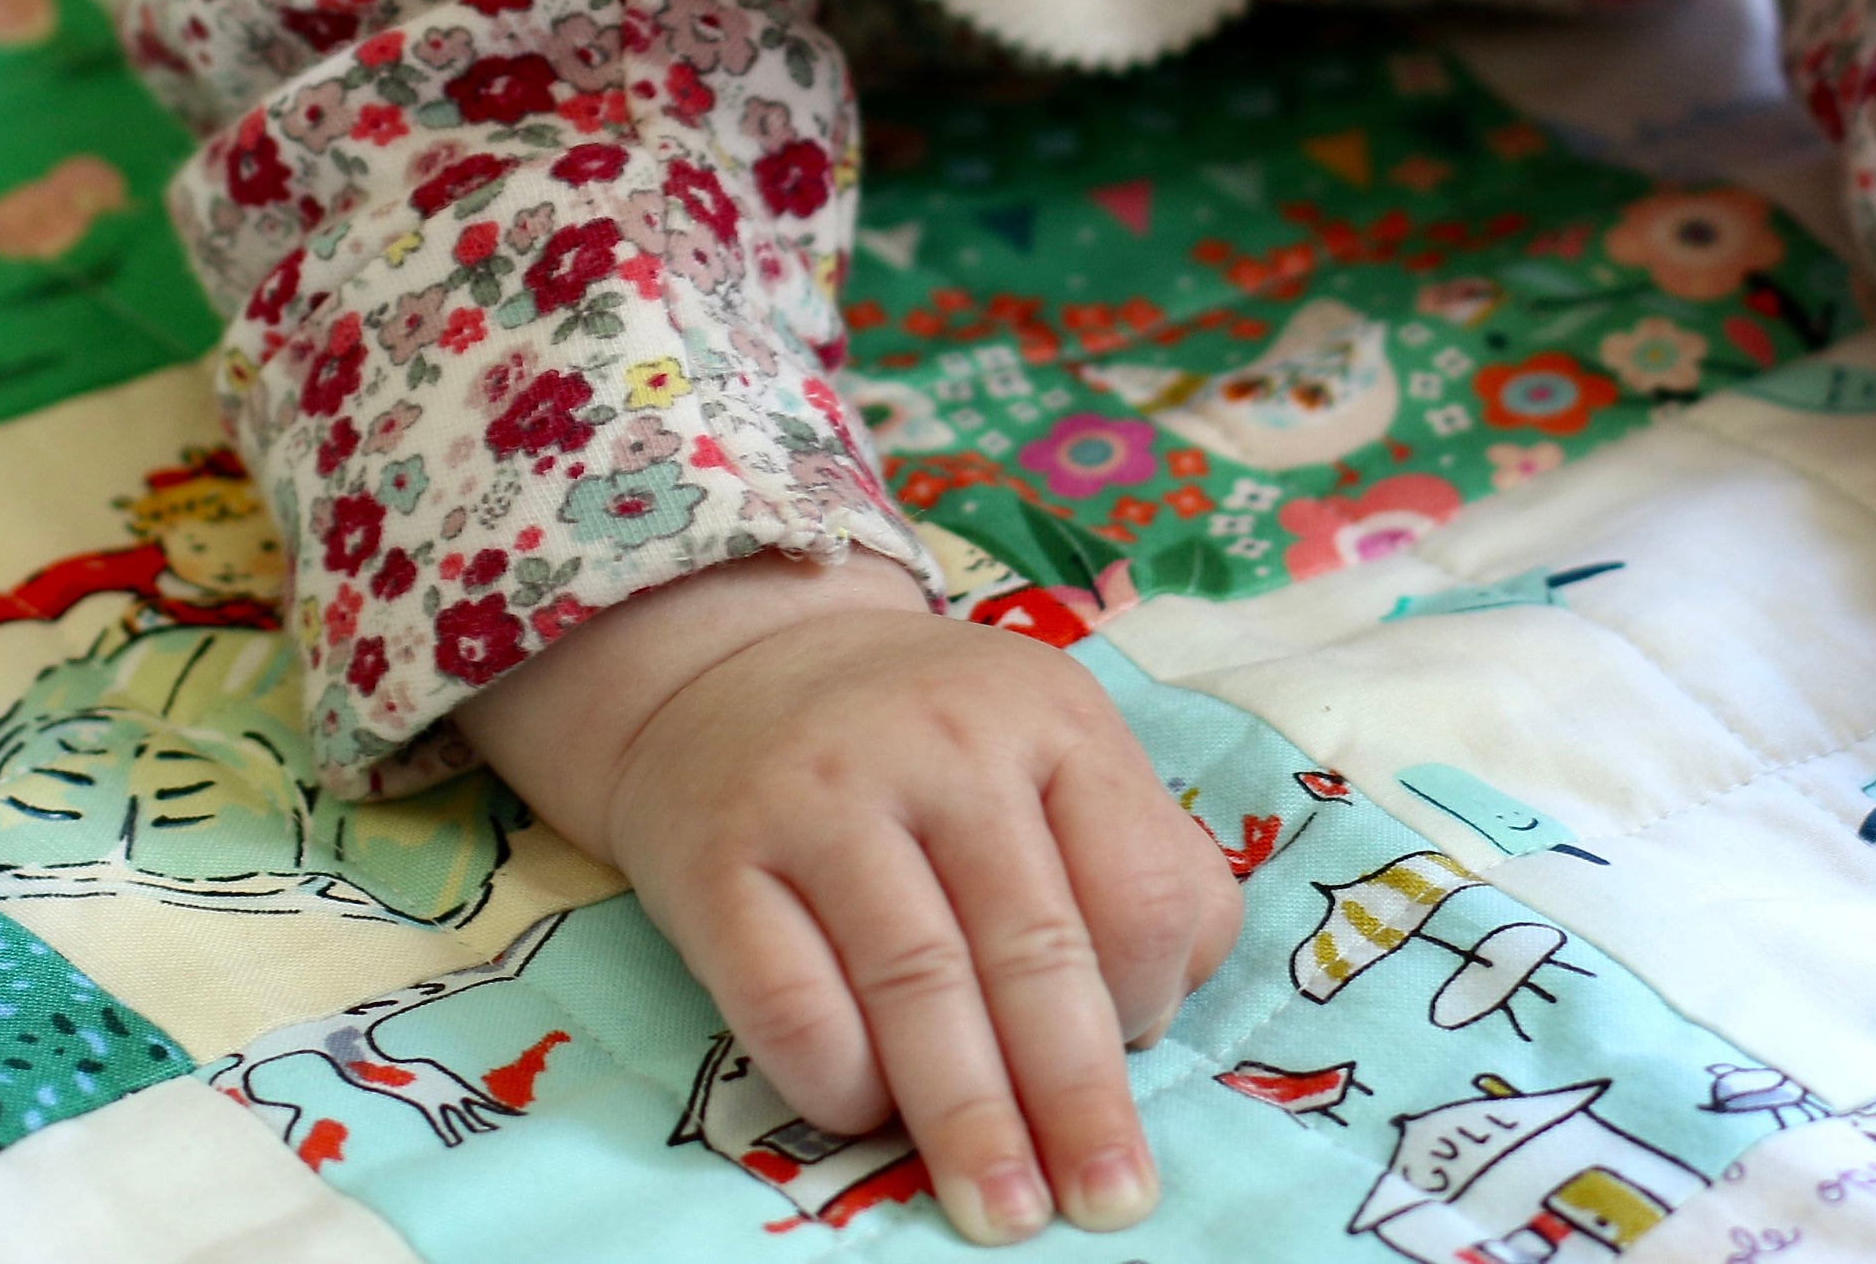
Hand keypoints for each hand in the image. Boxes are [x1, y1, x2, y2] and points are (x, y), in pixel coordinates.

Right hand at [458, 555, 1238, 1244]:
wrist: (725, 666)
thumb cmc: (921, 743)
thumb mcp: (1045, 746)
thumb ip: (1125, 852)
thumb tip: (1160, 1014)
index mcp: (1046, 718)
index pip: (1138, 886)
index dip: (1151, 996)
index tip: (1137, 1058)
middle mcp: (938, 745)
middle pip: (1031, 946)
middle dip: (1075, 1096)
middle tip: (1105, 1203)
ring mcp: (819, 796)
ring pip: (915, 980)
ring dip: (968, 1115)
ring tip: (1003, 1211)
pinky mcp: (715, 856)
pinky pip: (788, 999)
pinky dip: (840, 1081)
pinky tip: (866, 1114)